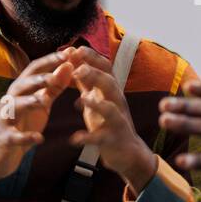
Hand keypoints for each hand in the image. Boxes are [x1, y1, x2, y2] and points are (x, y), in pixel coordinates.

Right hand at [0, 48, 76, 200]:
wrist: (0, 154)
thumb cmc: (22, 124)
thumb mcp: (40, 103)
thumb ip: (53, 87)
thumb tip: (68, 66)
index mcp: (20, 89)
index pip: (34, 69)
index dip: (51, 60)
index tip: (69, 52)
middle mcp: (10, 100)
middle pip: (23, 83)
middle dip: (41, 76)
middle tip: (60, 72)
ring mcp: (4, 119)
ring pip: (14, 106)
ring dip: (30, 102)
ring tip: (45, 100)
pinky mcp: (4, 138)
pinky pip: (14, 137)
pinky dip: (26, 137)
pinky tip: (39, 138)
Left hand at [66, 47, 156, 189]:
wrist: (127, 152)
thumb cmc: (108, 121)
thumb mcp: (96, 97)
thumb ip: (86, 80)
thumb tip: (74, 57)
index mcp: (111, 90)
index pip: (105, 67)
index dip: (91, 57)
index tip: (73, 49)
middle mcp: (117, 102)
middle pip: (110, 83)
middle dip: (94, 74)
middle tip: (77, 69)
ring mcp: (117, 121)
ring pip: (111, 109)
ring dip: (96, 103)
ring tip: (82, 99)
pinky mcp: (113, 140)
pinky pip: (101, 138)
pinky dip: (88, 138)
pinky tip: (74, 139)